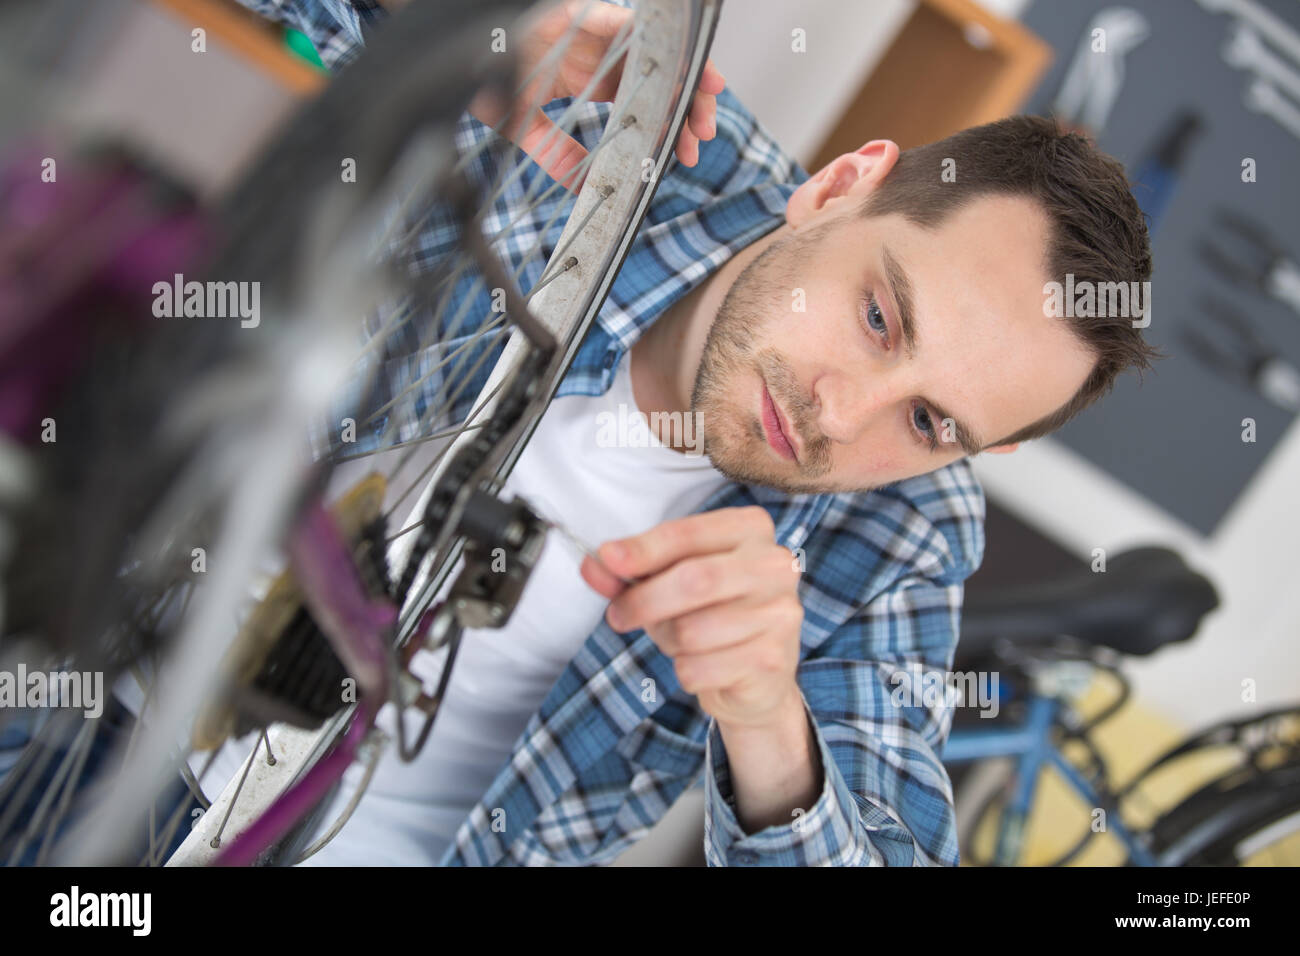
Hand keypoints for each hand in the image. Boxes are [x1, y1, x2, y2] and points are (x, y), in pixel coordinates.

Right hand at [468, 0, 725, 190]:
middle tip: (702, 135)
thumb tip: (581, 187)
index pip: (644, 101)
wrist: (459, 49)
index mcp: (593, 77)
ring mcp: (598, 31)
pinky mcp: (585, 12)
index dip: (669, 123)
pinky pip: (624, 22)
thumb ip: (554, 152)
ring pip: (657, 49)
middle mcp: (602, 53)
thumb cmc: (489, 76)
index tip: (684, 152)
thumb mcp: (525, 126)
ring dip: (686, 71)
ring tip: (709, 94)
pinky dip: (650, 40)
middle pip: (660, 77)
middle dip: (688, 104)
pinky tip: (676, 59)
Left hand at [580, 506, 804, 729]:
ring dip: (667, 641)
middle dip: (643, 601)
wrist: (759, 675)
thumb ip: (634, 572)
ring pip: (691, 630)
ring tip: (677, 641)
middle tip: (617, 616)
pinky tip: (703, 666)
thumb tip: (594, 565)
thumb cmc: (711, 613)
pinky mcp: (773, 659)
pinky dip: (685, 672)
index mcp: (750, 529)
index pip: (687, 533)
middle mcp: (775, 565)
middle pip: (694, 580)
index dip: (643, 549)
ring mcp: (780, 612)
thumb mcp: (672, 581)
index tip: (607, 559)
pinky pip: (699, 668)